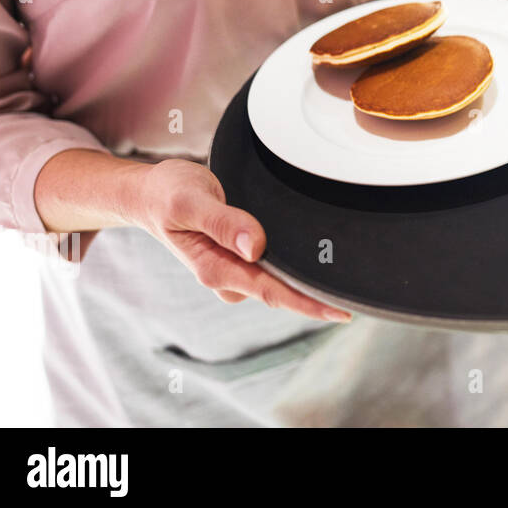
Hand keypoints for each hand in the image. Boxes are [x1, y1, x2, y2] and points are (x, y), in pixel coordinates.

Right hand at [128, 159, 349, 322]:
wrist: (149, 195)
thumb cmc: (167, 195)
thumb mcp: (190, 201)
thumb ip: (223, 222)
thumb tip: (255, 246)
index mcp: (215, 268)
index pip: (271, 291)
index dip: (308, 304)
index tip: (340, 312)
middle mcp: (227, 275)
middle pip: (281, 291)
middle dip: (317, 297)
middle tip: (358, 296)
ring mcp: (233, 270)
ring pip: (278, 280)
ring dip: (307, 283)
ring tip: (344, 280)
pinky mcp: (238, 259)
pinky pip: (271, 268)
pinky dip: (293, 268)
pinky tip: (313, 265)